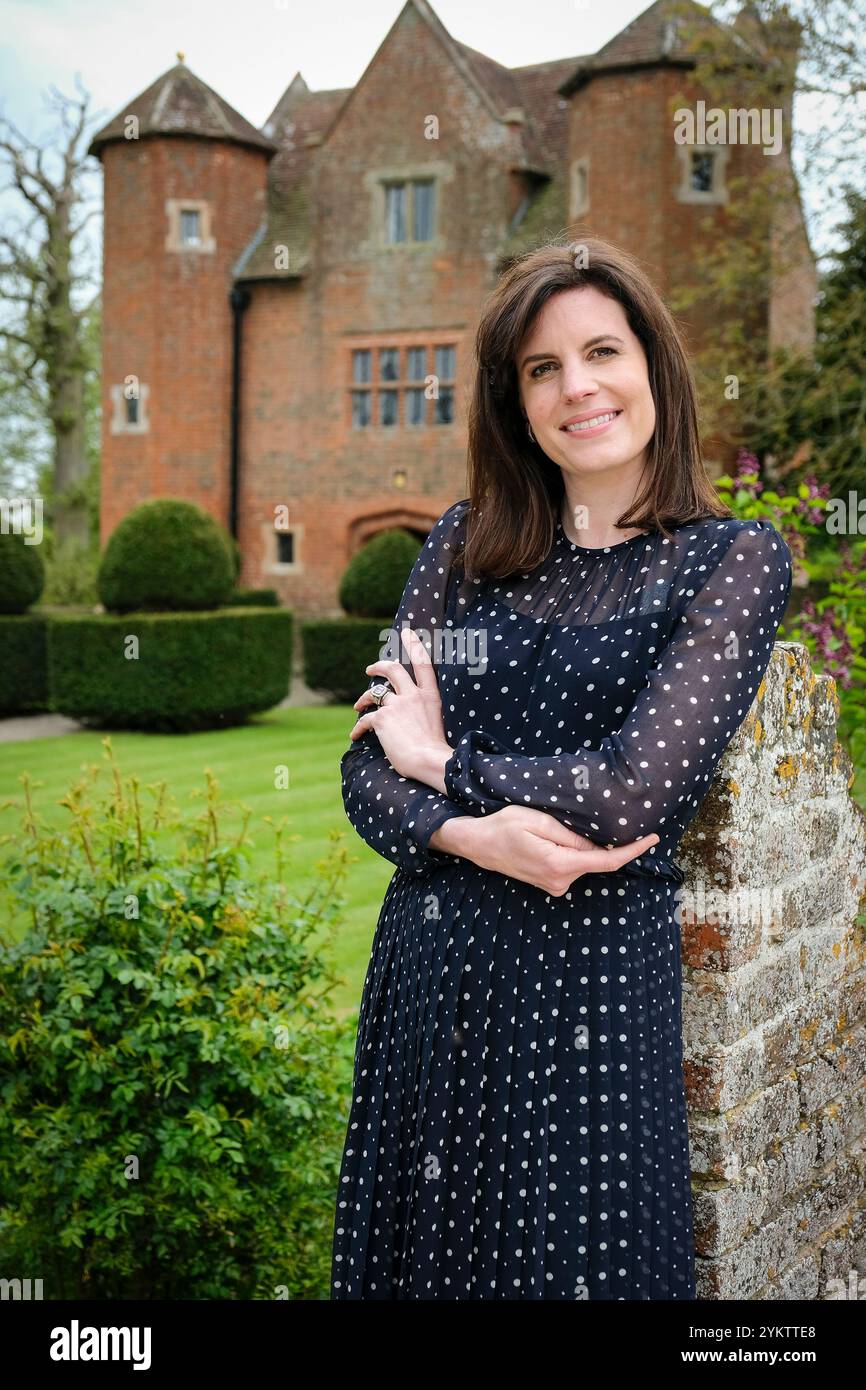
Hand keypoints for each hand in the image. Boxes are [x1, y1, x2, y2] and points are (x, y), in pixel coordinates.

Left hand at [349, 628, 452, 789]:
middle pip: (392, 669)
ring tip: (359, 705)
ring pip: (374, 693)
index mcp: (430, 696)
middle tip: (370, 668)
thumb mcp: (435, 723)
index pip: (423, 663)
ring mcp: (397, 705)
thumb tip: (407, 716)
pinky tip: (355, 735)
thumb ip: (422, 713)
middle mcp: (413, 696)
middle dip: (378, 666)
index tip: (406, 632)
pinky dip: (358, 728)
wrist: (429, 760)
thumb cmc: (435, 750)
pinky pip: (365, 719)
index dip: (414, 645)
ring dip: (363, 698)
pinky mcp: (382, 718)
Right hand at [430, 805, 659, 896]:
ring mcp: (555, 886)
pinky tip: (553, 839)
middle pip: (596, 860)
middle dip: (600, 841)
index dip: (633, 851)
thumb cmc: (504, 826)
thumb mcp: (538, 820)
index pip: (607, 861)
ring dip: (581, 846)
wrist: (478, 844)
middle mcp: (560, 881)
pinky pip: (573, 865)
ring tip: (551, 829)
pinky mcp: (551, 884)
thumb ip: (570, 834)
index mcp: (559, 864)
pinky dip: (574, 852)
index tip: (652, 838)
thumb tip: (597, 843)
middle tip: (585, 818)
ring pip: (584, 862)